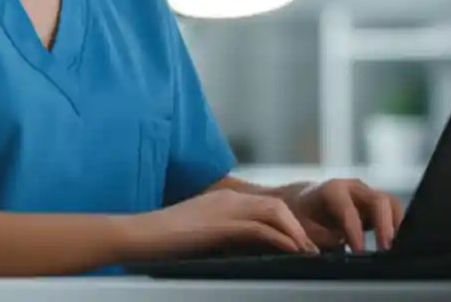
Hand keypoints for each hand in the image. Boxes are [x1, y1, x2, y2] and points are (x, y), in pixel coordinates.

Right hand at [123, 188, 321, 260]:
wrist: (139, 236)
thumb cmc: (164, 240)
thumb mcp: (201, 235)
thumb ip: (224, 237)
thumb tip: (246, 251)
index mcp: (224, 200)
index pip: (266, 204)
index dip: (288, 222)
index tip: (301, 242)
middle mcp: (228, 198)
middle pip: (276, 204)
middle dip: (298, 226)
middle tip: (311, 248)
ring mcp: (224, 208)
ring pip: (274, 211)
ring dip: (295, 232)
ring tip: (307, 252)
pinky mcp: (220, 224)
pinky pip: (259, 228)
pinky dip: (280, 239)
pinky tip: (291, 252)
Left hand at [280, 178, 404, 251]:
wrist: (302, 201)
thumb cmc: (301, 215)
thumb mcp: (304, 227)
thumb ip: (322, 237)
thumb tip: (341, 247)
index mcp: (332, 189)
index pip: (349, 209)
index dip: (355, 231)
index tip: (359, 251)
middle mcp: (353, 188)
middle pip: (379, 200)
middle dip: (384, 225)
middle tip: (386, 249)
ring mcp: (367, 194)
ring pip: (391, 204)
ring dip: (395, 226)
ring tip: (395, 249)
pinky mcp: (375, 205)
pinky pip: (392, 212)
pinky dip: (396, 227)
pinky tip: (394, 246)